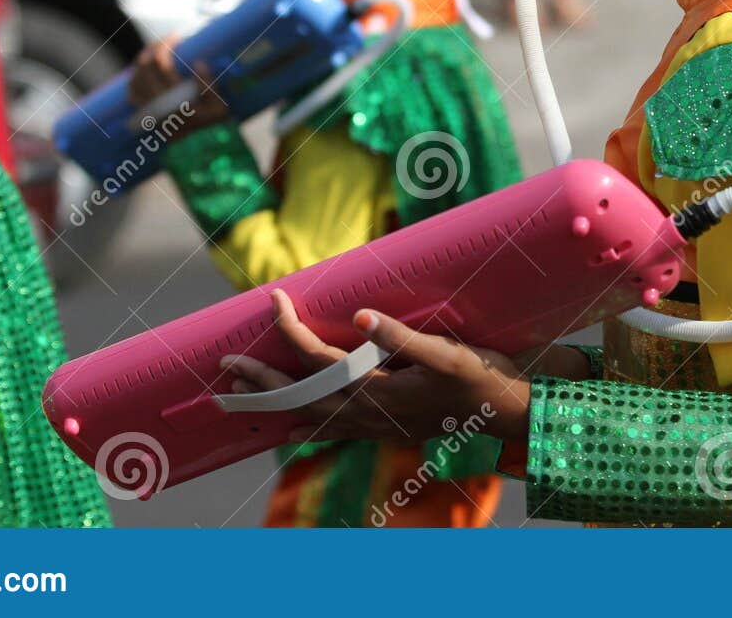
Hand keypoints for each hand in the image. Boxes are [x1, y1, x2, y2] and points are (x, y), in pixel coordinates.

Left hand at [127, 36, 229, 130]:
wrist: (197, 147)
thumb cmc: (210, 120)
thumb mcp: (219, 107)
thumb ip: (210, 86)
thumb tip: (198, 63)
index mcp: (176, 102)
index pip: (162, 64)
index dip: (166, 44)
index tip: (178, 35)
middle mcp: (158, 106)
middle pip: (145, 65)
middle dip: (155, 46)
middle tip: (168, 39)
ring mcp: (148, 110)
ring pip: (136, 75)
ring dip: (144, 58)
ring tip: (158, 49)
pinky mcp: (143, 114)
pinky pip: (131, 89)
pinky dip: (137, 75)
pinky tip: (148, 67)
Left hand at [221, 290, 531, 443]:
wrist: (509, 410)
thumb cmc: (481, 375)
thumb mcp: (447, 353)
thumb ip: (402, 338)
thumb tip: (359, 318)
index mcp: (376, 389)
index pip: (317, 357)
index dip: (290, 328)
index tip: (273, 297)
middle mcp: (369, 412)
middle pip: (299, 396)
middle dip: (260, 381)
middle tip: (222, 366)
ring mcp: (376, 425)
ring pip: (311, 417)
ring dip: (274, 407)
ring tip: (240, 401)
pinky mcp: (387, 428)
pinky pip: (335, 431)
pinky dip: (309, 429)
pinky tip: (296, 433)